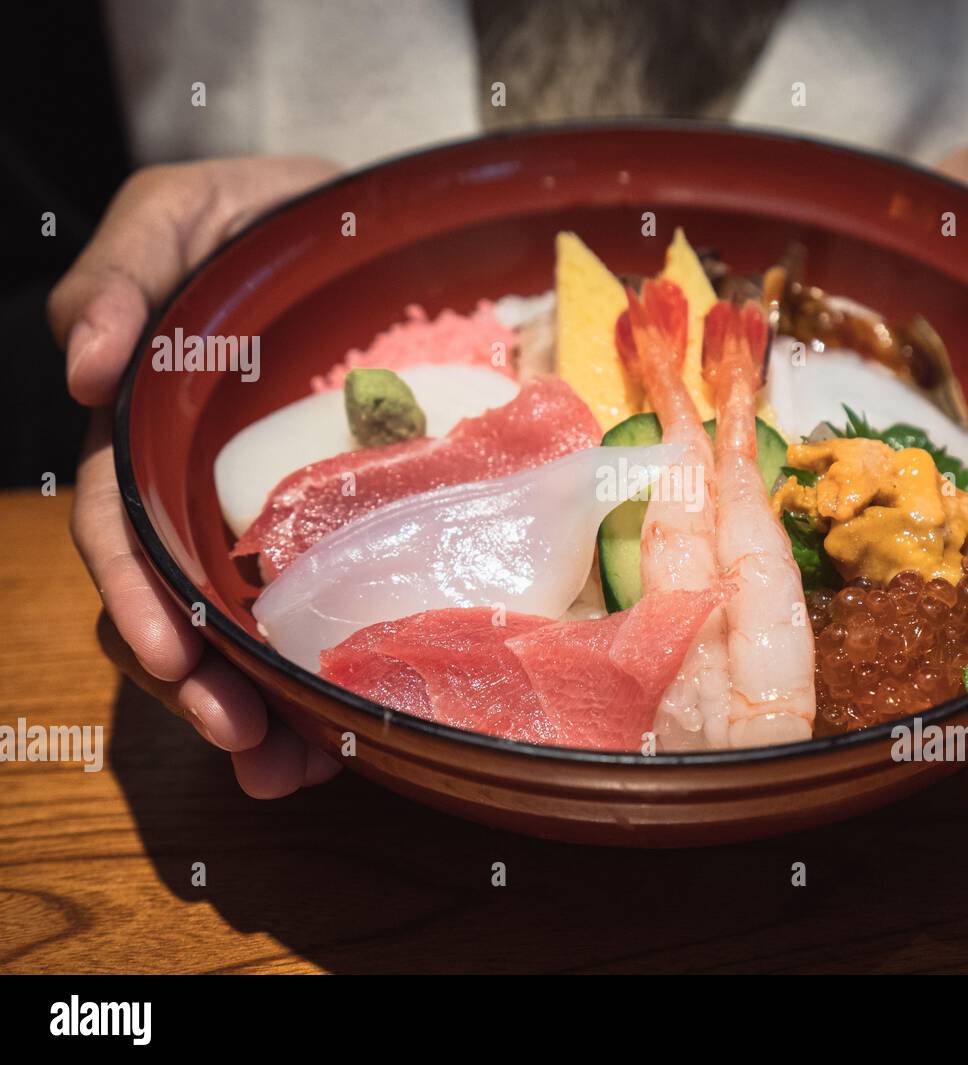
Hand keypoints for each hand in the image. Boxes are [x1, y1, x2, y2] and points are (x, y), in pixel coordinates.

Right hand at [52, 157, 343, 797]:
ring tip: (296, 767)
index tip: (176, 661)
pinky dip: (321, 675)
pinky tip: (338, 735)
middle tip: (250, 743)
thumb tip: (77, 365)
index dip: (140, 602)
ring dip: (259, 708)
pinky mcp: (340, 528)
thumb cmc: (268, 218)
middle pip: (176, 610)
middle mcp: (197, 492)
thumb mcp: (184, 213)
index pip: (120, 535)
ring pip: (240, 633)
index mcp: (149, 436)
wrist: (373, 226)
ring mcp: (267, 518)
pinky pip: (321, 610)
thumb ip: (123, 270)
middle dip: (200, 687)